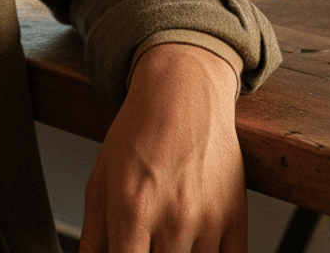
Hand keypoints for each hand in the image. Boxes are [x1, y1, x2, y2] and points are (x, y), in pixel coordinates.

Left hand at [80, 42, 245, 252]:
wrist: (183, 93)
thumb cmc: (138, 132)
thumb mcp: (100, 177)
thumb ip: (93, 233)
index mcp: (132, 210)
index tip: (126, 252)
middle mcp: (173, 219)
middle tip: (145, 240)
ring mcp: (208, 221)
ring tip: (166, 237)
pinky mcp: (236, 219)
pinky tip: (194, 244)